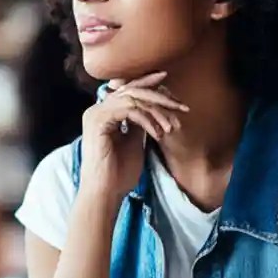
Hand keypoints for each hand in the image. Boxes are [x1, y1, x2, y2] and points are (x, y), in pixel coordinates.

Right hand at [79, 72, 189, 200]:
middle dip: (160, 97)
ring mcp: (96, 114)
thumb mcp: (135, 142)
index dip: (149, 84)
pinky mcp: (99, 121)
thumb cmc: (119, 173)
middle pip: (132, 90)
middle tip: (180, 106)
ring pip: (133, 98)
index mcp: (104, 112)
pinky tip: (159, 134)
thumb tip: (153, 109)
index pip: (128, 90)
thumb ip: (140, 123)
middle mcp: (97, 109)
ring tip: (172, 127)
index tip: (170, 86)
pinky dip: (147, 120)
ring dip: (157, 111)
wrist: (106, 192)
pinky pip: (129, 110)